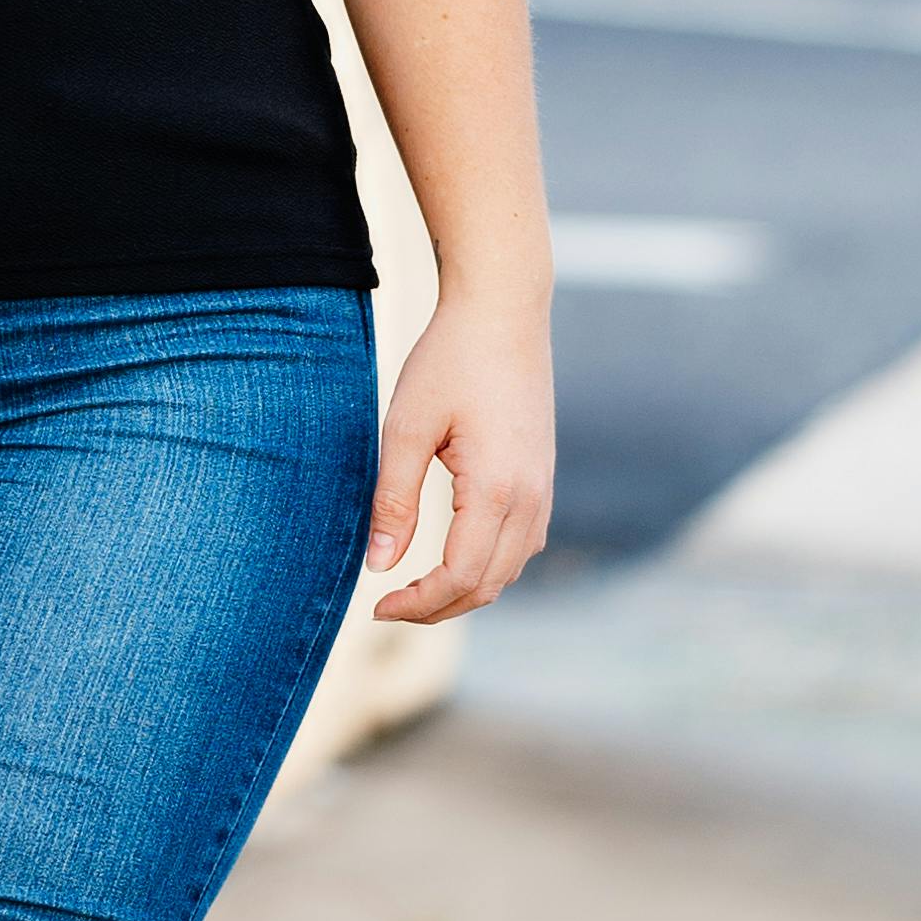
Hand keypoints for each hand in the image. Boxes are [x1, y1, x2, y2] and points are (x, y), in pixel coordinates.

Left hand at [365, 289, 553, 622]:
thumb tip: (379, 566)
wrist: (503, 313)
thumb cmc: (448, 361)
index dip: (419, 604)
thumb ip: (393, 501)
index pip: (461, 576)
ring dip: (464, 590)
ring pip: (509, 570)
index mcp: (496, 489)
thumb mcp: (405, 427)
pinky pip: (521, 545)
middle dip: (438, 607)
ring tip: (414, 587)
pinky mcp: (542, 479)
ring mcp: (543, 489)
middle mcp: (530, 498)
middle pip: (488, 584)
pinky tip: (453, 555)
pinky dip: (488, 566)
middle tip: (388, 606)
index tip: (377, 606)